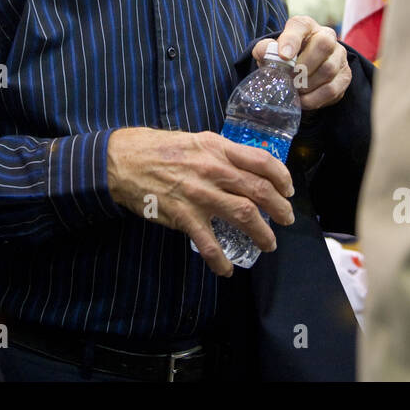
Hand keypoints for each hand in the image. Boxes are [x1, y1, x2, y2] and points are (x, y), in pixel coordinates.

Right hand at [106, 127, 295, 275]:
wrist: (121, 160)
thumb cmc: (157, 148)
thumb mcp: (195, 140)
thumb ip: (220, 153)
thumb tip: (244, 167)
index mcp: (217, 148)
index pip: (262, 161)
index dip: (282, 177)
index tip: (288, 189)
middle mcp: (213, 169)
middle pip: (260, 190)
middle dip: (280, 208)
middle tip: (286, 219)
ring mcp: (199, 194)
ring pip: (245, 215)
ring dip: (263, 234)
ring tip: (268, 243)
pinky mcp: (183, 215)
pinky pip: (209, 243)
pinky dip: (221, 260)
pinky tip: (227, 269)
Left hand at [253, 15, 351, 110]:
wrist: (302, 73)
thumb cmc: (286, 58)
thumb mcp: (272, 52)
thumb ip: (265, 49)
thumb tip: (265, 52)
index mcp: (305, 26)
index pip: (301, 25)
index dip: (291, 40)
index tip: (283, 57)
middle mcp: (326, 36)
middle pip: (324, 44)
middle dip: (304, 65)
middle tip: (292, 78)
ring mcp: (339, 56)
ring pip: (329, 69)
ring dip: (308, 84)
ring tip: (296, 90)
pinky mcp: (345, 75)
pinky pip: (332, 89)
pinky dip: (315, 98)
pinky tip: (304, 100)